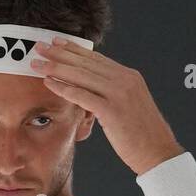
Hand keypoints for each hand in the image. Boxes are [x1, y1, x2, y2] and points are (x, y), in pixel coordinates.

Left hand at [30, 36, 185, 175]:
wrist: (158, 152)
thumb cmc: (142, 135)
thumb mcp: (130, 106)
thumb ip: (113, 94)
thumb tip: (95, 90)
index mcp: (129, 76)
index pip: (96, 58)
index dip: (74, 49)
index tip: (57, 43)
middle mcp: (125, 80)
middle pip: (86, 62)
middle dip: (60, 53)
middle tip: (40, 47)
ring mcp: (119, 94)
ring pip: (82, 76)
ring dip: (57, 68)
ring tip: (37, 63)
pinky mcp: (112, 110)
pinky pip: (83, 95)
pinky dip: (64, 88)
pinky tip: (49, 83)